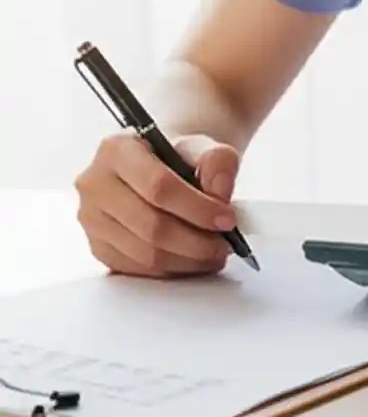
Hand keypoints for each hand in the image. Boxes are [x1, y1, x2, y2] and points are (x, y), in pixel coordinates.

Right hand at [75, 132, 241, 277]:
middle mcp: (95, 183)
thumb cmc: (179, 158)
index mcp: (117, 150)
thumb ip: (219, 161)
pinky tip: (193, 260)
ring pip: (145, 254)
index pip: (159, 186)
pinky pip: (138, 270)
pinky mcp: (98, 246)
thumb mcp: (204, 146)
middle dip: (197, 242)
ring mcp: (91, 218)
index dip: (198, 209)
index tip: (227, 220)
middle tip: (226, 244)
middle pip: (151, 226)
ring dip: (188, 260)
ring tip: (215, 253)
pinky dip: (172, 270)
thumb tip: (220, 192)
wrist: (162, 168)